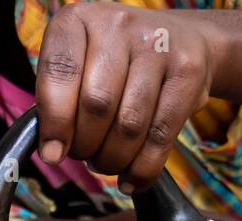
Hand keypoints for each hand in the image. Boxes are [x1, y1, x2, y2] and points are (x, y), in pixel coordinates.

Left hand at [35, 4, 214, 193]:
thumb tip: (54, 152)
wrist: (183, 40)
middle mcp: (118, 24)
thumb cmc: (116, 62)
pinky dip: (142, 168)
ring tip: (107, 162)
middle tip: (85, 155)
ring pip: (129, 125)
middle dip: (86, 145)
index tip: (53, 154)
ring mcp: (158, 45)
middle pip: (96, 104)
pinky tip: (132, 179)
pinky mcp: (188, 73)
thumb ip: (58, 100)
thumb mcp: (80, 64)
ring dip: (113, 159)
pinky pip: (161, 136)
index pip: (59, 72)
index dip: (54, 121)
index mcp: (79, 20)